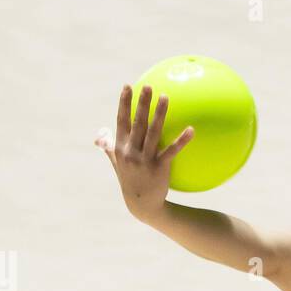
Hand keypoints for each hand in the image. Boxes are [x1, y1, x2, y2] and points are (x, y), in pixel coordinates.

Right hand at [95, 84, 193, 221]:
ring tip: (166, 97)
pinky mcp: (159, 168)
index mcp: (120, 147)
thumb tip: (99, 135)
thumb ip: (108, 147)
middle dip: (142, 103)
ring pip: (153, 132)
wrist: (141, 204)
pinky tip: (191, 129)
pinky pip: (171, 151)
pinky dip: (181, 140)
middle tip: (148, 86)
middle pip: (137, 122)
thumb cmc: (129, 180)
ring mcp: (145, 160)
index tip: (128, 86)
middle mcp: (131, 151)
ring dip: (159, 114)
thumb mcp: (115, 163)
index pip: (121, 120)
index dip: (124, 103)